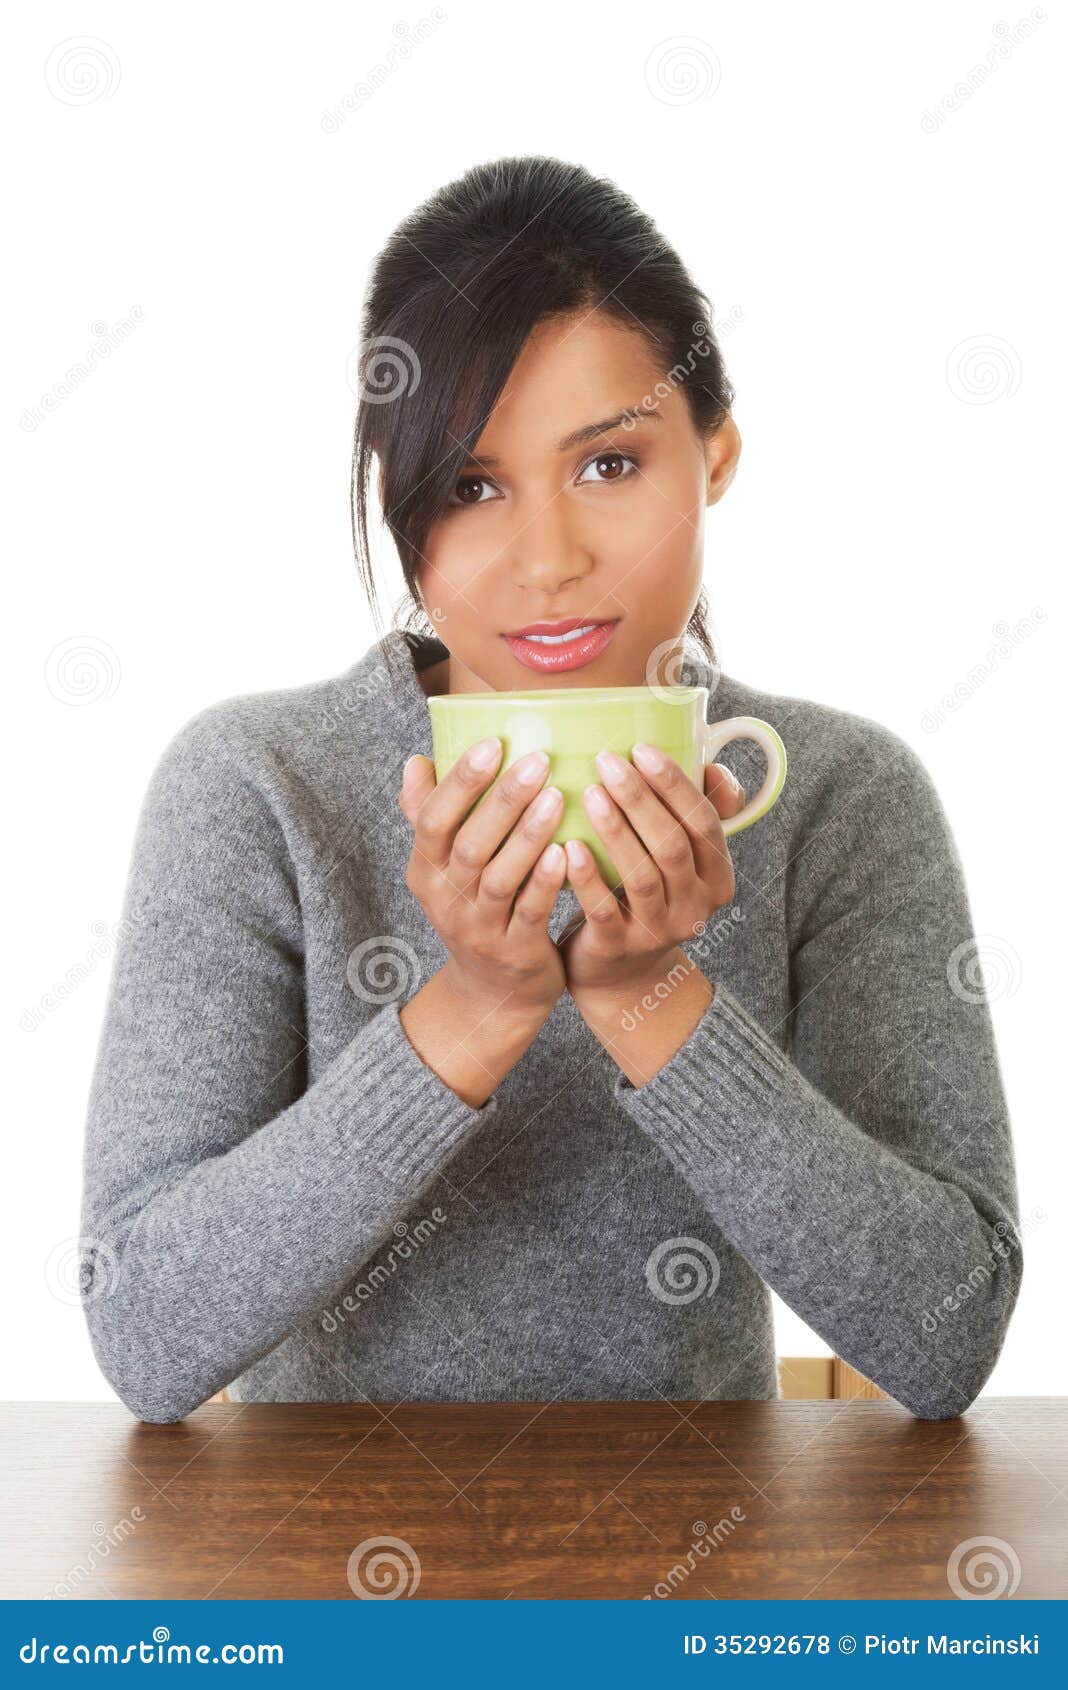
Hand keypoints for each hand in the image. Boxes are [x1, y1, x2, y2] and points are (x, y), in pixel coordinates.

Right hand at [398, 738, 568, 1017]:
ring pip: (500, 877)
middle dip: (502, 800)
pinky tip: (565, 853)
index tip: (492, 743)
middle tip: (538, 760)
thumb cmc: (476, 909)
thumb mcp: (444, 868)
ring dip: (527, 835)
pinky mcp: (514, 951)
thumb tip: (416, 760)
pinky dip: (545, 883)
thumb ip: (429, 815)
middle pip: (468, 844)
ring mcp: (479, 927)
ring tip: (558, 796)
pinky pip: (529, 912)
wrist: (495, 992)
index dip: (460, 782)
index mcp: (425, 869)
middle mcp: (445, 898)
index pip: (432, 819)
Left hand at [557, 746, 745, 1001]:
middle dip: (640, 798)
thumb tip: (711, 764)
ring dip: (615, 830)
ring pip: (641, 875)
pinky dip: (587, 877)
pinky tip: (567, 846)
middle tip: (606, 761)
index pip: (705, 822)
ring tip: (588, 793)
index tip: (641, 748)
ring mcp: (659, 931)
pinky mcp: (619, 948)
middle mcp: (696, 906)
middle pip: (673, 845)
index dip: (675, 784)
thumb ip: (692, 813)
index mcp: (717, 877)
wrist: (620, 974)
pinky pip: (604, 909)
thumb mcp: (676, 860)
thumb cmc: (643, 897)